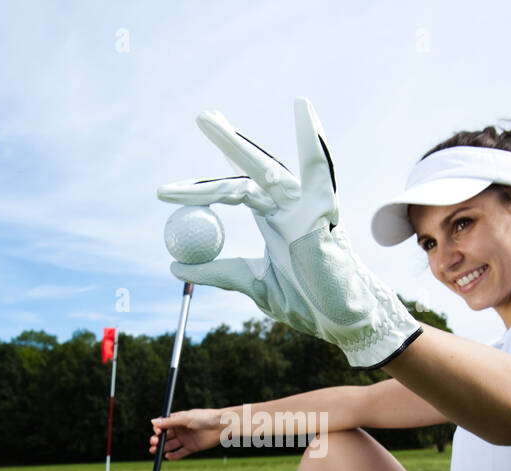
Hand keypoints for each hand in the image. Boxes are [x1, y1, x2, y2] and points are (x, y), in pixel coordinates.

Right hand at [148, 408, 225, 459]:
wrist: (221, 426)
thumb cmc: (204, 418)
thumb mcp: (185, 419)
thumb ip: (170, 422)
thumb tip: (153, 422)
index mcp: (178, 420)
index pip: (163, 425)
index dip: (158, 429)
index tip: (157, 432)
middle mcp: (180, 430)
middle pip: (165, 436)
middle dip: (157, 440)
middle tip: (153, 443)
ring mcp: (186, 439)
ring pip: (171, 445)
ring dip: (162, 448)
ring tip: (154, 451)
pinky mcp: (192, 448)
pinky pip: (180, 453)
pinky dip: (173, 456)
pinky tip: (167, 456)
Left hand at [156, 97, 421, 369]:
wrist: (343, 320)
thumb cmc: (308, 302)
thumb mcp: (253, 284)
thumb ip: (218, 271)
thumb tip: (173, 265)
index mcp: (272, 219)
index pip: (234, 192)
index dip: (202, 188)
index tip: (167, 191)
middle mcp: (287, 205)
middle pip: (250, 169)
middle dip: (225, 141)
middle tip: (202, 116)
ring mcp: (305, 204)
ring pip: (268, 168)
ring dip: (236, 144)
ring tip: (210, 120)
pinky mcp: (324, 209)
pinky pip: (318, 170)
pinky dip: (312, 139)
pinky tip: (303, 110)